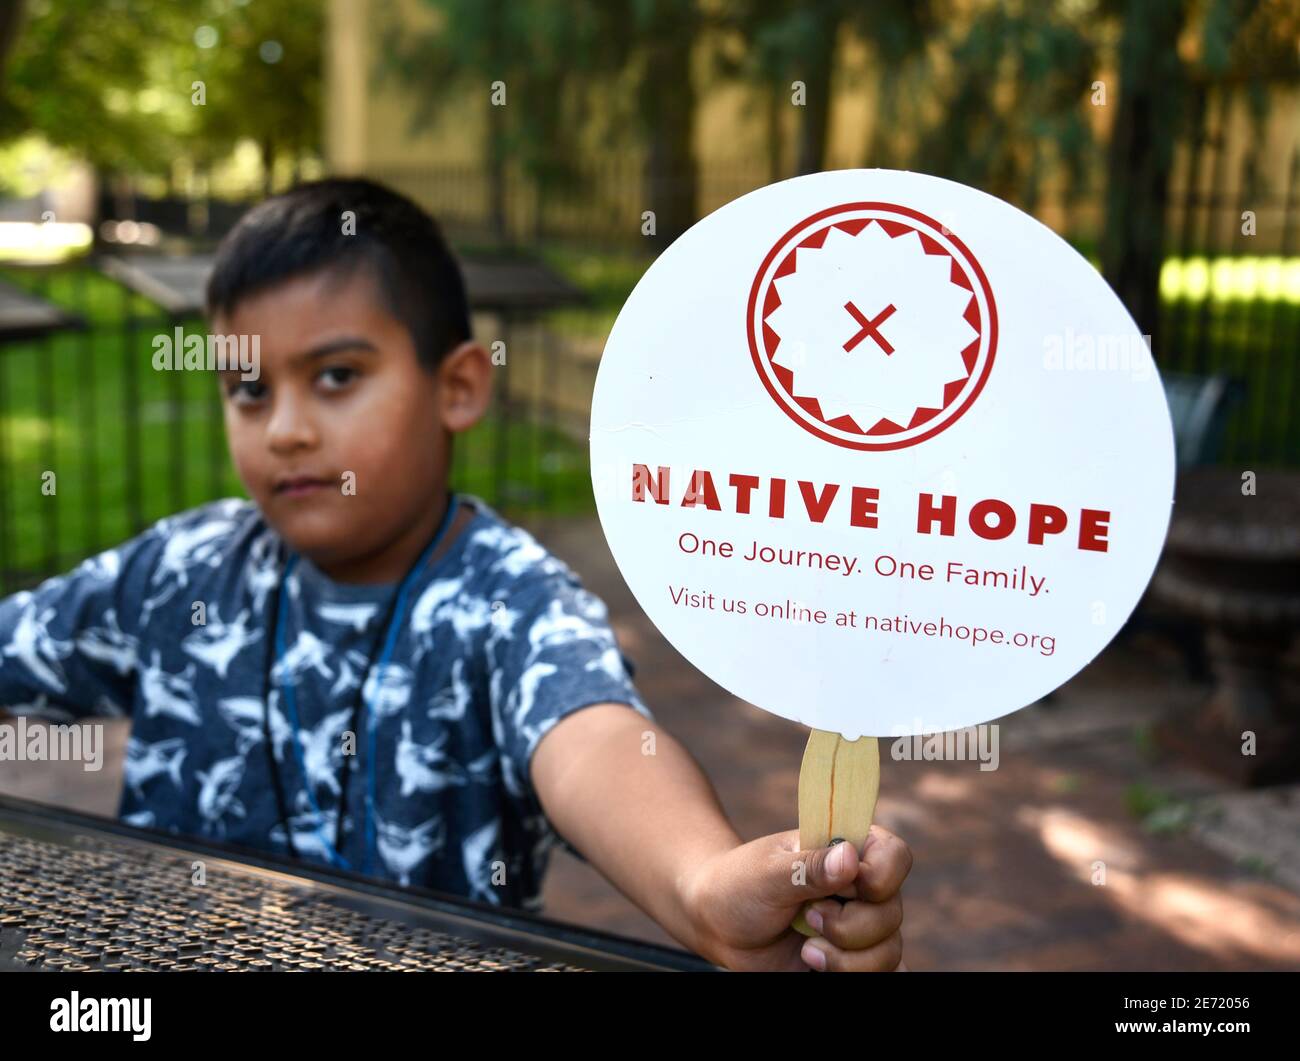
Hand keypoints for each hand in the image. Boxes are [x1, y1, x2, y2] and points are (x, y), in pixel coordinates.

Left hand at [680, 825, 911, 970]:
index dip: (881, 876)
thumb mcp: (768, 873)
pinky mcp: (851, 959)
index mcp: (846, 849)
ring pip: (888, 951)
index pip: (895, 856)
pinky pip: (882, 972)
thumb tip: (849, 858)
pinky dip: (861, 975)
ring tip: (807, 950)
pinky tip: (825, 971)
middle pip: (892, 912)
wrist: (719, 923)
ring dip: (846, 959)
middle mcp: (860, 887)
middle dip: (849, 926)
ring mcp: (859, 926)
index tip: (848, 887)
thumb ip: (809, 867)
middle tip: (809, 918)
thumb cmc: (740, 884)